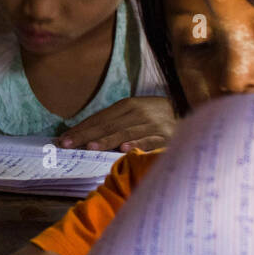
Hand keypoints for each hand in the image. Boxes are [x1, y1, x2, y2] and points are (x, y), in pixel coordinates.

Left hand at [57, 96, 175, 151]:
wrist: (190, 109)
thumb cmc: (155, 115)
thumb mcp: (133, 112)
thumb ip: (112, 121)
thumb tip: (83, 134)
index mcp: (128, 105)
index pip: (100, 118)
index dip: (81, 129)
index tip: (63, 139)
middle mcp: (138, 113)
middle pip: (108, 125)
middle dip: (87, 136)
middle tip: (69, 145)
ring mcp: (152, 124)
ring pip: (126, 133)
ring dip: (107, 140)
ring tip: (91, 147)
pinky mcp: (167, 136)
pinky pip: (150, 140)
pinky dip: (138, 144)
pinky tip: (125, 149)